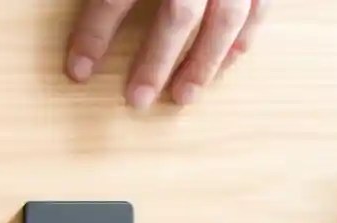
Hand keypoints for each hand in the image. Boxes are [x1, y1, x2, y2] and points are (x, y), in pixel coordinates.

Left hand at [65, 0, 268, 107]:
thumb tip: (78, 34)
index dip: (96, 32)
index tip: (78, 70)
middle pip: (179, 11)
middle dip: (157, 59)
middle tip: (137, 100)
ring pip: (226, 16)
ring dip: (205, 62)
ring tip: (182, 97)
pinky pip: (258, 7)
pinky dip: (242, 39)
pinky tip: (224, 67)